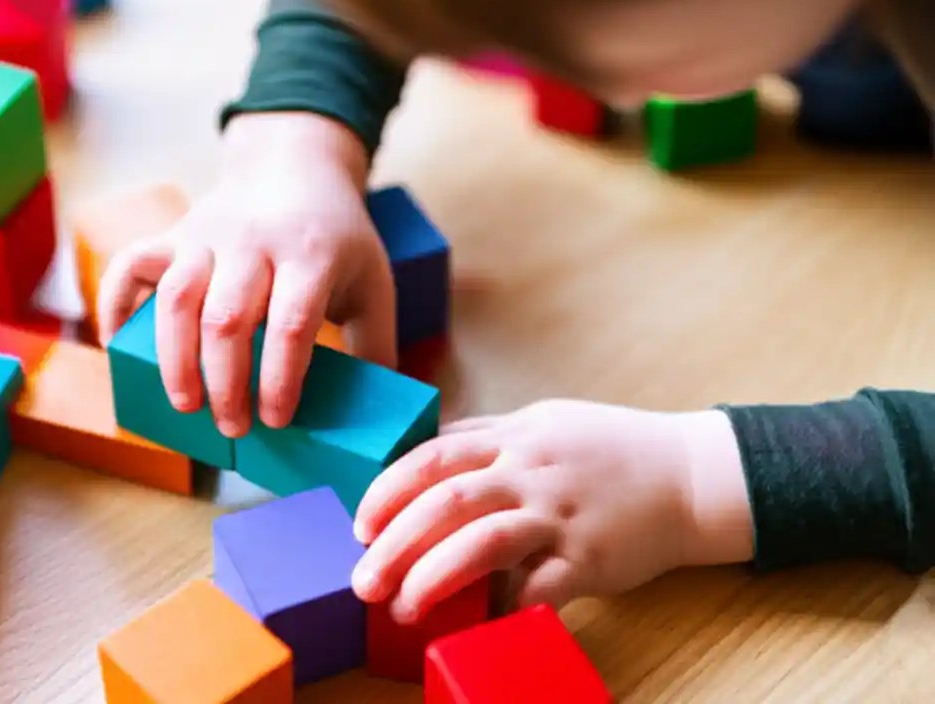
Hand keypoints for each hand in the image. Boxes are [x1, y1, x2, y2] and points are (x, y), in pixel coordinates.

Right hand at [98, 113, 396, 437]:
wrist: (294, 165)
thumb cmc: (336, 239)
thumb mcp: (373, 282)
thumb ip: (377, 346)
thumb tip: (379, 421)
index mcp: (310, 253)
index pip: (291, 322)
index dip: (280, 378)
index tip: (276, 419)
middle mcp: (253, 240)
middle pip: (227, 317)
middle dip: (225, 382)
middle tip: (233, 427)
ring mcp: (205, 234)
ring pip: (176, 297)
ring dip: (174, 359)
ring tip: (185, 406)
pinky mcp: (171, 234)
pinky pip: (128, 266)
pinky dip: (114, 307)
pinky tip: (118, 350)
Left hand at [350, 400, 752, 622]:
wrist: (691, 475)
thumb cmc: (610, 451)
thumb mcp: (544, 423)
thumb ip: (488, 438)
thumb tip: (426, 454)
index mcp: (513, 436)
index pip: (433, 456)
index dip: (388, 490)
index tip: (360, 524)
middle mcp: (530, 470)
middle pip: (445, 500)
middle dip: (393, 542)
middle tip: (362, 580)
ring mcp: (559, 513)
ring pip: (483, 540)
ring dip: (433, 575)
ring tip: (404, 606)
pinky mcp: (589, 556)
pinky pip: (538, 589)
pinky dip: (504, 610)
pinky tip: (477, 627)